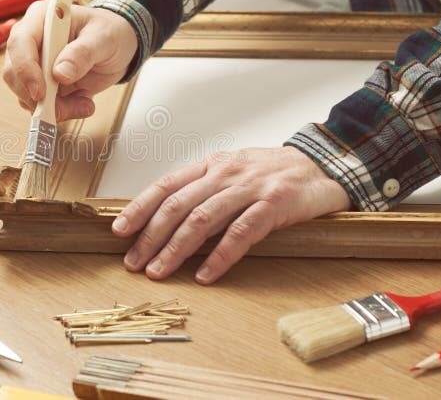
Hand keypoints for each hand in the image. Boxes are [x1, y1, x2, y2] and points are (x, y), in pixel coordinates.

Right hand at [3, 3, 137, 120]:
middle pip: (14, 73)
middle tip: (66, 108)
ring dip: (54, 107)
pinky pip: (40, 105)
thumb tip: (60, 73)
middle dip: (38, 97)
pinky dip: (62, 111)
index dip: (25, 69)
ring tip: (84, 104)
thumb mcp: (104, 38)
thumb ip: (83, 53)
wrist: (119, 47)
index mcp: (41, 19)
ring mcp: (35, 65)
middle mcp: (32, 42)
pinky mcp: (43, 85)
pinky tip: (83, 103)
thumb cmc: (110, 32)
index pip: (20, 43)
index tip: (41, 92)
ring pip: (25, 94)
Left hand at [111, 146, 351, 283]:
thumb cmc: (271, 173)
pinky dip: (220, 256)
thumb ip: (203, 191)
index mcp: (210, 166)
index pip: (166, 186)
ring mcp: (249, 189)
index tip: (119, 231)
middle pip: (178, 206)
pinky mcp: (273, 205)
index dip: (139, 208)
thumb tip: (166, 220)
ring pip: (203, 219)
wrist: (321, 165)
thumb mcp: (231, 172)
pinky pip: (241, 233)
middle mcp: (224, 174)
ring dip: (176, 249)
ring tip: (159, 272)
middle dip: (150, 236)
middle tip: (133, 262)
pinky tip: (205, 275)